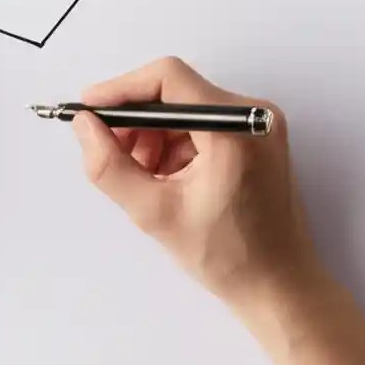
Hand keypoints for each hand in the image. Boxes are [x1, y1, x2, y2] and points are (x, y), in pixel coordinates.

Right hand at [71, 57, 317, 301]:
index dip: (121, 89)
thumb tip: (84, 127)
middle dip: (136, 121)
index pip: (167, 79)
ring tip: (143, 178)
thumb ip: (110, 166)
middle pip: (175, 92)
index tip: (89, 110)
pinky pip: (202, 125)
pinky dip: (175, 145)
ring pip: (185, 109)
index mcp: (235, 129)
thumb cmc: (229, 257)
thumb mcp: (155, 213)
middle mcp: (254, 114)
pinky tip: (166, 180)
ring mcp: (258, 124)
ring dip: (154, 136)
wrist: (280, 285)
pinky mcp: (257, 137)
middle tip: (111, 154)